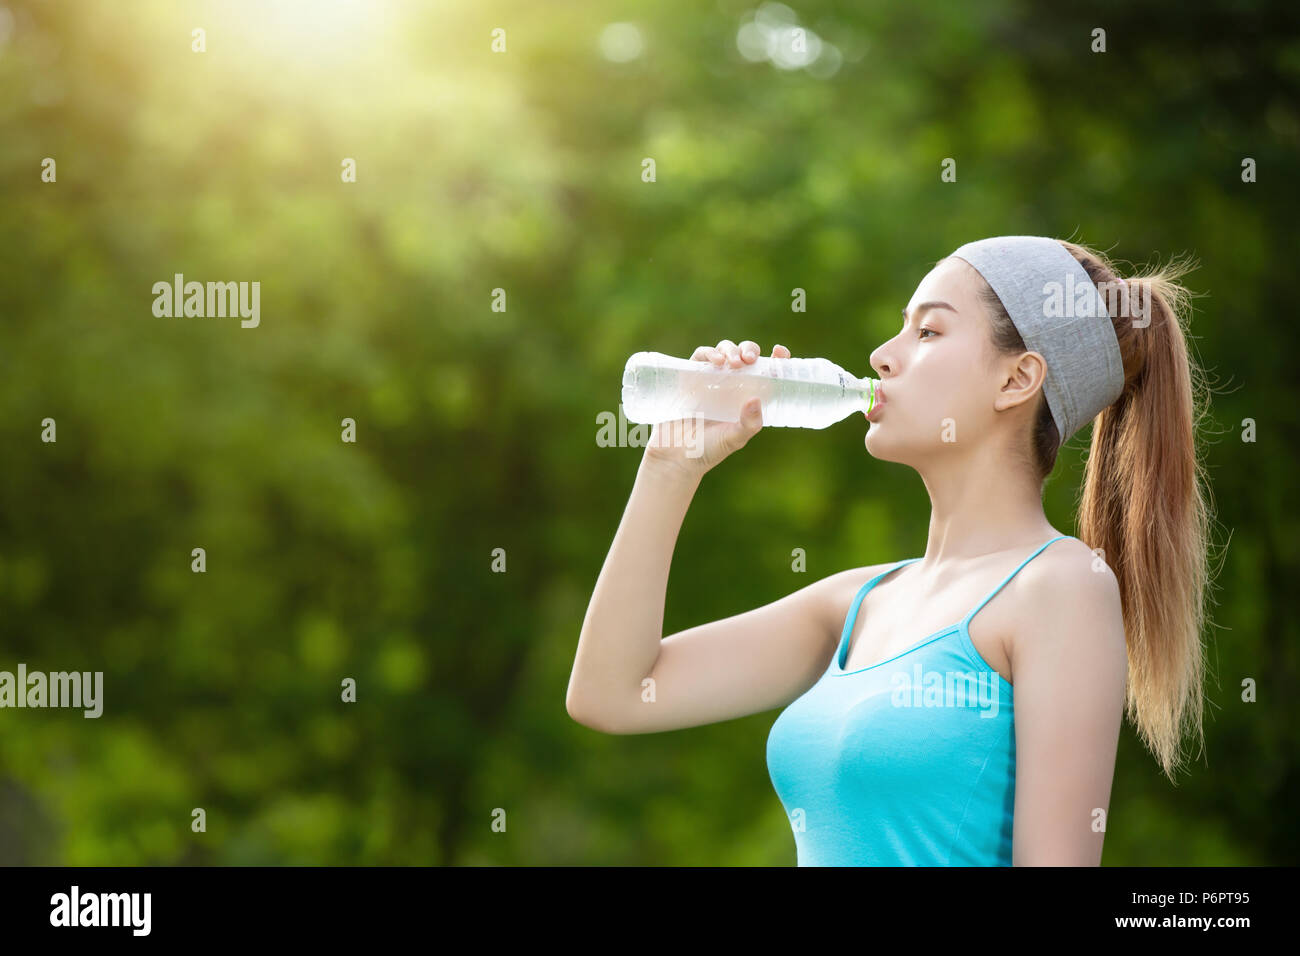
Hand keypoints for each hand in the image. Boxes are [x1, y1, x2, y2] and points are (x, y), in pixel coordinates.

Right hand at [642, 339, 791, 477]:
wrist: (676, 455)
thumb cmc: (710, 449)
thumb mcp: (735, 439)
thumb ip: (748, 424)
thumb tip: (755, 400)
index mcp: (749, 396)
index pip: (767, 372)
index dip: (777, 358)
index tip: (780, 351)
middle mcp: (733, 384)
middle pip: (745, 354)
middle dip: (749, 350)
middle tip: (749, 360)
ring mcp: (711, 378)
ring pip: (725, 350)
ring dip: (731, 350)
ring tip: (733, 363)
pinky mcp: (691, 376)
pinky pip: (701, 356)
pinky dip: (709, 353)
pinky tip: (716, 362)